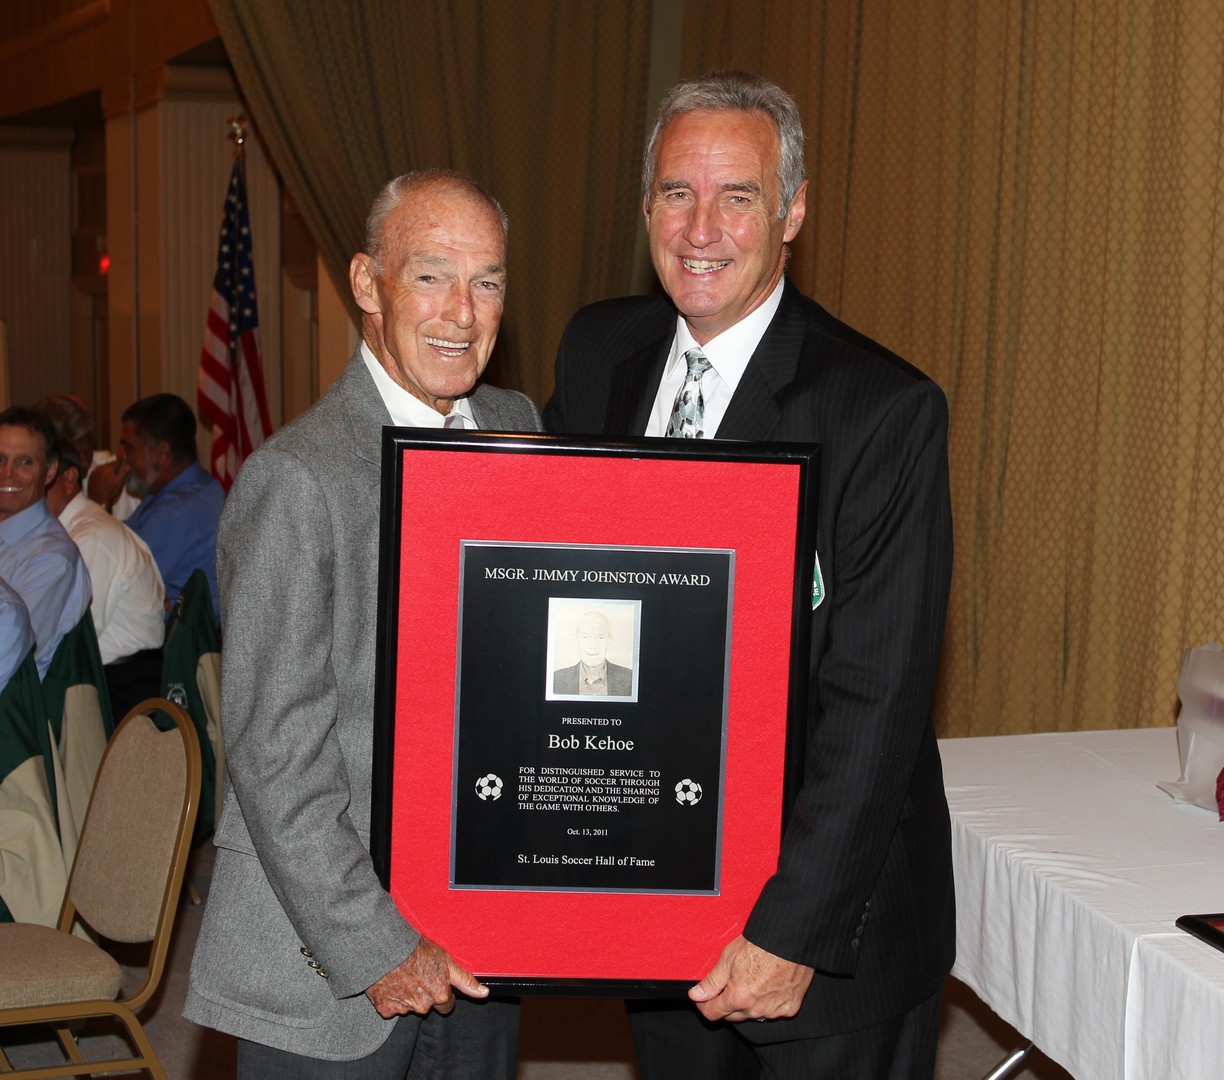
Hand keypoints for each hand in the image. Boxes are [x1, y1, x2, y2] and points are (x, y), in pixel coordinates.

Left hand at [87, 460, 127, 507]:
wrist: (97, 499)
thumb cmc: (110, 490)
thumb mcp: (119, 481)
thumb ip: (123, 472)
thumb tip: (128, 465)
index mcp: (108, 467)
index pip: (116, 461)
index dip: (121, 464)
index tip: (124, 468)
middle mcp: (100, 467)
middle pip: (109, 464)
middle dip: (114, 467)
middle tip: (118, 474)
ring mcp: (94, 471)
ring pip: (103, 468)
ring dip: (108, 470)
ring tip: (111, 478)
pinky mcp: (91, 476)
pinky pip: (98, 472)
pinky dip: (102, 474)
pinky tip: (104, 480)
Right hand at [364, 937, 488, 1018]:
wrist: (388, 947)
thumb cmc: (418, 950)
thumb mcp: (446, 961)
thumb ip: (465, 980)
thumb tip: (484, 994)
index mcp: (440, 995)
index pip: (447, 1005)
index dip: (443, 992)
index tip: (435, 981)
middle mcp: (423, 1006)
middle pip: (428, 1005)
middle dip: (425, 994)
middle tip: (417, 974)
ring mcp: (404, 1010)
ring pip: (410, 1006)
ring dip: (408, 995)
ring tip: (403, 974)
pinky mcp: (386, 1009)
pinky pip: (391, 1008)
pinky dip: (391, 998)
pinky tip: (391, 982)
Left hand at [688, 935, 813, 1022]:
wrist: (790, 940)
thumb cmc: (760, 945)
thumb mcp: (728, 958)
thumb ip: (712, 981)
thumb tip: (696, 995)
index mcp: (738, 998)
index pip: (713, 1013)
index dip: (704, 1005)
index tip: (703, 998)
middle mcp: (756, 1010)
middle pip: (732, 1016)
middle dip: (726, 1003)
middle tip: (729, 983)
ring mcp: (774, 1011)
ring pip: (753, 1014)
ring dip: (748, 1004)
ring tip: (752, 981)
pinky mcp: (790, 1008)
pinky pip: (773, 1011)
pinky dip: (768, 1002)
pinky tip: (769, 985)